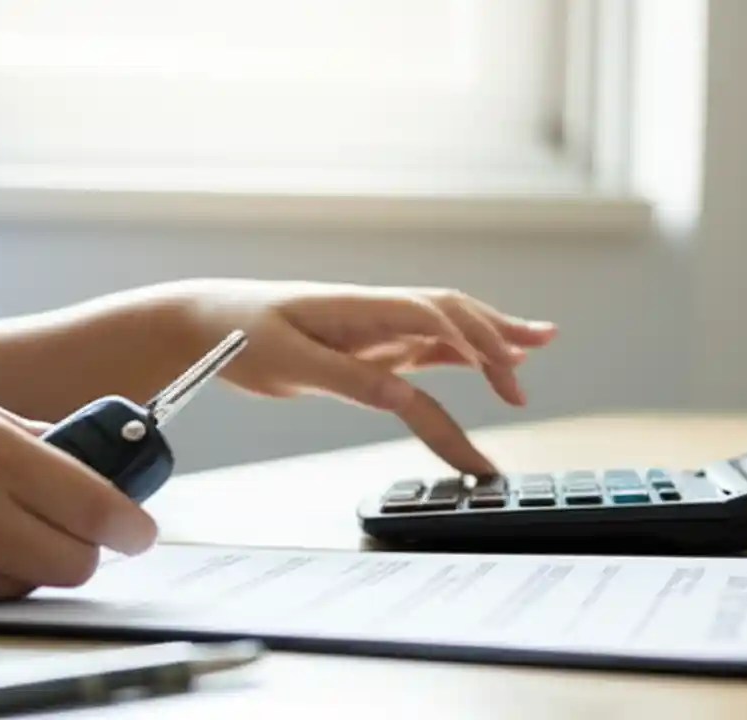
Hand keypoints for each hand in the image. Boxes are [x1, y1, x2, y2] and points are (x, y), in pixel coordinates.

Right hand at [0, 373, 155, 606]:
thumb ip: (10, 428)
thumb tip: (68, 450)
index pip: (92, 506)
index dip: (131, 521)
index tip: (141, 523)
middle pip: (77, 562)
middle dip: (91, 544)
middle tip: (75, 516)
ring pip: (35, 582)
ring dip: (40, 557)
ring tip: (0, 514)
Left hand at [178, 280, 557, 473]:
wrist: (206, 323)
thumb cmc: (238, 334)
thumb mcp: (286, 363)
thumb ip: (347, 380)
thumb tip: (404, 400)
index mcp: (357, 308)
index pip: (429, 314)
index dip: (470, 340)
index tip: (501, 372)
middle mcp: (375, 314)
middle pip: (450, 315)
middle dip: (494, 340)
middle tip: (523, 379)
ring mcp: (376, 330)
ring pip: (447, 329)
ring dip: (492, 337)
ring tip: (540, 342)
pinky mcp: (370, 350)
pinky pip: (428, 352)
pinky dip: (464, 356)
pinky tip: (490, 361)